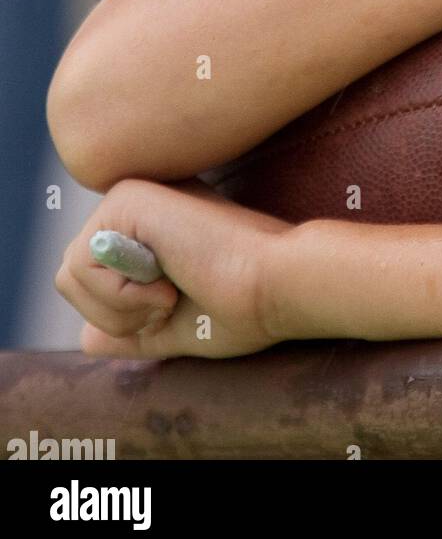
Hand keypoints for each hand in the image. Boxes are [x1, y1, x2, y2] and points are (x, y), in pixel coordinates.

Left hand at [54, 177, 292, 358]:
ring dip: (120, 308)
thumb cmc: (242, 307)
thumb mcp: (175, 326)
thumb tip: (85, 341)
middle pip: (70, 280)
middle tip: (173, 300)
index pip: (90, 285)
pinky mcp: (127, 198)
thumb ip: (130, 329)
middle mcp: (135, 206)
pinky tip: (169, 280)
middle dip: (116, 315)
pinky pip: (81, 266)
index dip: (125, 317)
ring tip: (171, 291)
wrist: (276, 286)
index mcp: (148, 231)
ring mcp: (129, 197)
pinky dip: (121, 296)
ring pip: (69, 275)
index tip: (181, 303)